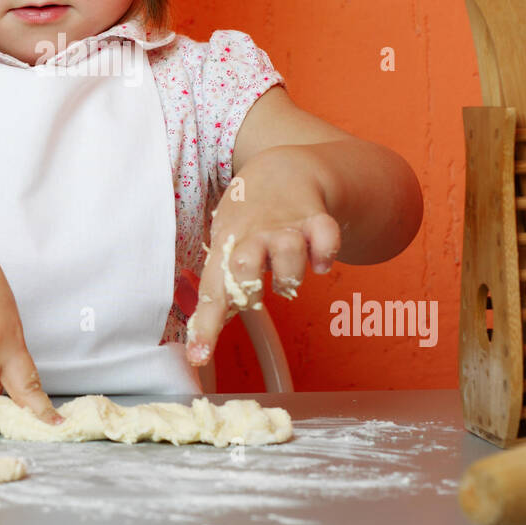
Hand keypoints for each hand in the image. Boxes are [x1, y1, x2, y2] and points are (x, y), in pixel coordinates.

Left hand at [187, 148, 341, 366]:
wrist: (283, 168)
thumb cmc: (249, 217)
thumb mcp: (226, 244)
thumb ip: (221, 287)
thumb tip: (203, 335)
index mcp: (226, 246)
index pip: (210, 290)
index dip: (205, 327)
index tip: (199, 356)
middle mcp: (254, 236)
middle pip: (244, 265)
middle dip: (248, 289)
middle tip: (252, 296)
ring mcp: (286, 226)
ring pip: (288, 252)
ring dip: (290, 274)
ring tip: (288, 278)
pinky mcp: (316, 218)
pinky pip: (326, 235)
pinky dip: (326, 252)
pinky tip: (321, 262)